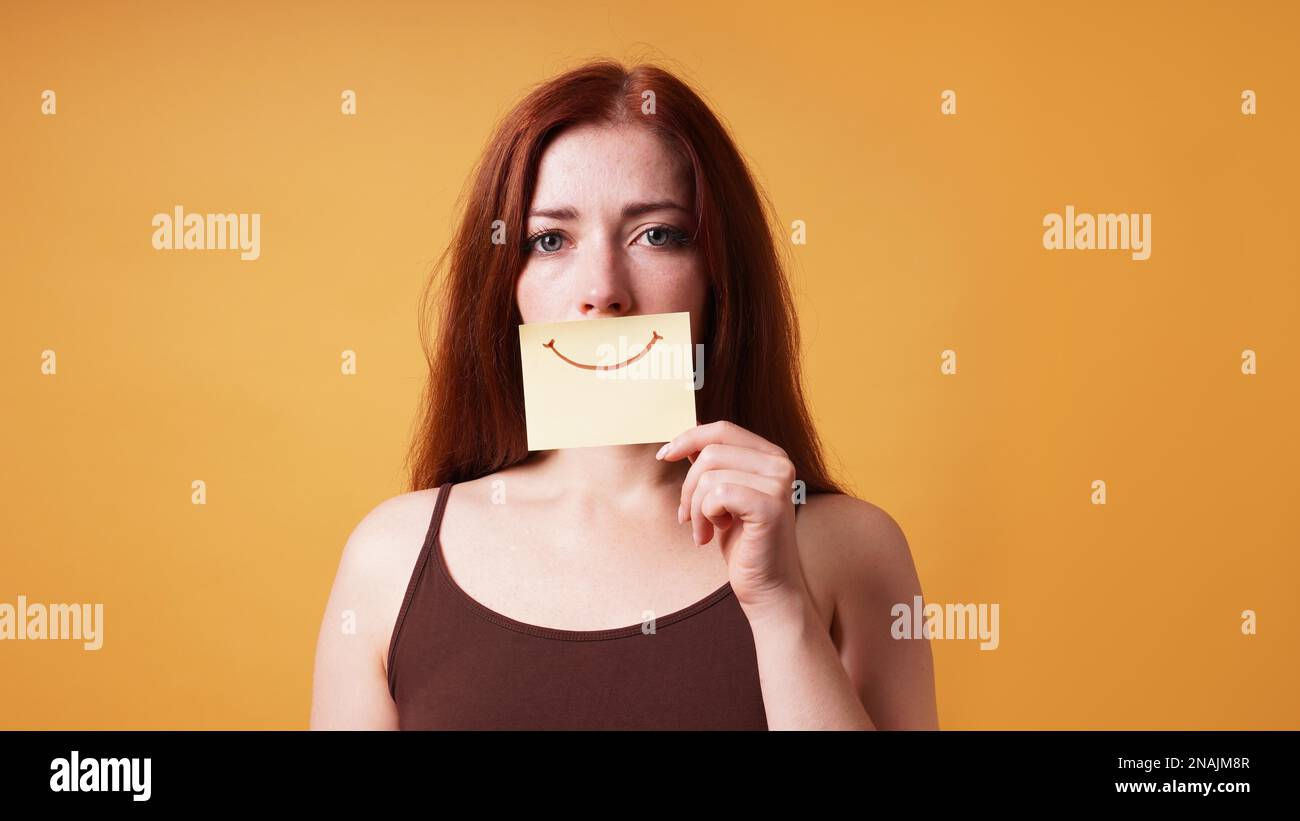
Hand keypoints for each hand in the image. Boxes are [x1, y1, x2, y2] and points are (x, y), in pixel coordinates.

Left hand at [656, 420, 809, 616]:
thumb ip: (715, 466)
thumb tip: (688, 437)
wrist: (768, 588)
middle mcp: (780, 464)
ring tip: (704, 531)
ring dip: (695, 507)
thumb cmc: (744, 545)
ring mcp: (778, 484)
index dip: (688, 438)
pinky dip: (705, 517)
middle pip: (710, 452)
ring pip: (709, 475)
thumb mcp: (725, 497)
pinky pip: (717, 495)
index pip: (722, 429)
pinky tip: (714, 534)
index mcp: (771, 456)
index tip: (664, 456)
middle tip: (687, 516)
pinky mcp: (770, 506)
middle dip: (688, 486)